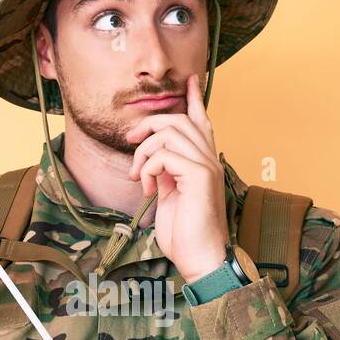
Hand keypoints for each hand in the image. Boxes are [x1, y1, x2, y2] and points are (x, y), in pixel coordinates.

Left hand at [125, 73, 228, 283]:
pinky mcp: (199, 176)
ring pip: (168, 132)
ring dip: (143, 152)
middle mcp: (210, 160)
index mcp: (204, 163)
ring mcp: (206, 166)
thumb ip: (166, 173)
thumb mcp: (170, 197)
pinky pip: (164, 154)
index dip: (195, 99)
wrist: (200, 259)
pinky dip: (148, 169)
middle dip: (147, 127)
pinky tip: (147, 190)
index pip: (202, 121)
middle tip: (130, 144)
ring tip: (138, 178)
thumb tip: (153, 158)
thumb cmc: (185, 235)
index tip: (190, 80)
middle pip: (177, 120)